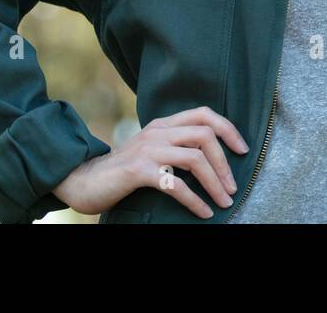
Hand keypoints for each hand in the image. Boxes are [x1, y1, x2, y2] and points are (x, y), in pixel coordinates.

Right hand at [52, 106, 249, 218]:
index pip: (204, 114)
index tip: (242, 150)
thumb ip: (174, 145)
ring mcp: (148, 149)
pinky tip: (204, 212)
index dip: (227, 129)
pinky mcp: (139, 171)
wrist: (83, 180)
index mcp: (163, 124)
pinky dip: (195, 200)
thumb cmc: (123, 170)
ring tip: (224, 201)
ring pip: (195, 159)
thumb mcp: (151, 149)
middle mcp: (157, 132)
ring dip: (215, 183)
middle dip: (225, 162)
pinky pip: (175, 184)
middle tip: (233, 186)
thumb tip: (210, 157)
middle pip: (205, 135)